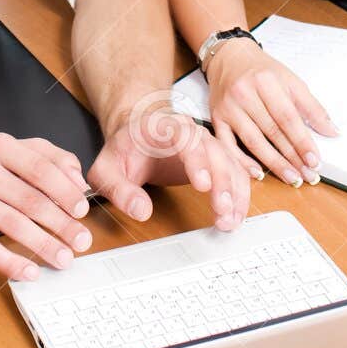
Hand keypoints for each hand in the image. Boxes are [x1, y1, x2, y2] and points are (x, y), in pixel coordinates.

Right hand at [0, 132, 93, 281]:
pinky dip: (11, 263)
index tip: (83, 209)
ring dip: (43, 245)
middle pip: (29, 200)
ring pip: (12, 225)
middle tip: (82, 240)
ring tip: (64, 258)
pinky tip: (31, 271)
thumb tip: (79, 183)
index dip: (64, 191)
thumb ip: (52, 158)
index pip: (39, 168)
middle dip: (60, 223)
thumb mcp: (16, 149)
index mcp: (0, 147)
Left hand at [88, 102, 252, 232]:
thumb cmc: (125, 148)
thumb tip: (140, 211)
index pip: (185, 138)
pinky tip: (237, 213)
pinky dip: (239, 193)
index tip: (203, 184)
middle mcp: (191, 131)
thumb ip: (119, 189)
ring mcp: (206, 143)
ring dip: (234, 192)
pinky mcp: (215, 157)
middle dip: (222, 182)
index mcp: (163, 127)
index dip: (197, 160)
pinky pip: (234, 171)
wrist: (138, 131)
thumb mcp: (107, 168)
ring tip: (230, 220)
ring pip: (229, 162)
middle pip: (214, 151)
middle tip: (222, 210)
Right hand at [207, 39, 337, 187]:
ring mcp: (229, 107)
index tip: (315, 160)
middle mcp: (244, 93)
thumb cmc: (261, 70)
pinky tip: (258, 173)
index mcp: (266, 81)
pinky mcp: (217, 117)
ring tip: (292, 177)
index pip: (287, 117)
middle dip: (292, 157)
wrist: (229, 57)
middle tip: (308, 174)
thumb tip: (332, 131)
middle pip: (272, 131)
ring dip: (274, 163)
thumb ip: (311, 106)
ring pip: (253, 141)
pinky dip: (242, 161)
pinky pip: (228, 144)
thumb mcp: (290, 80)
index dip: (302, 141)